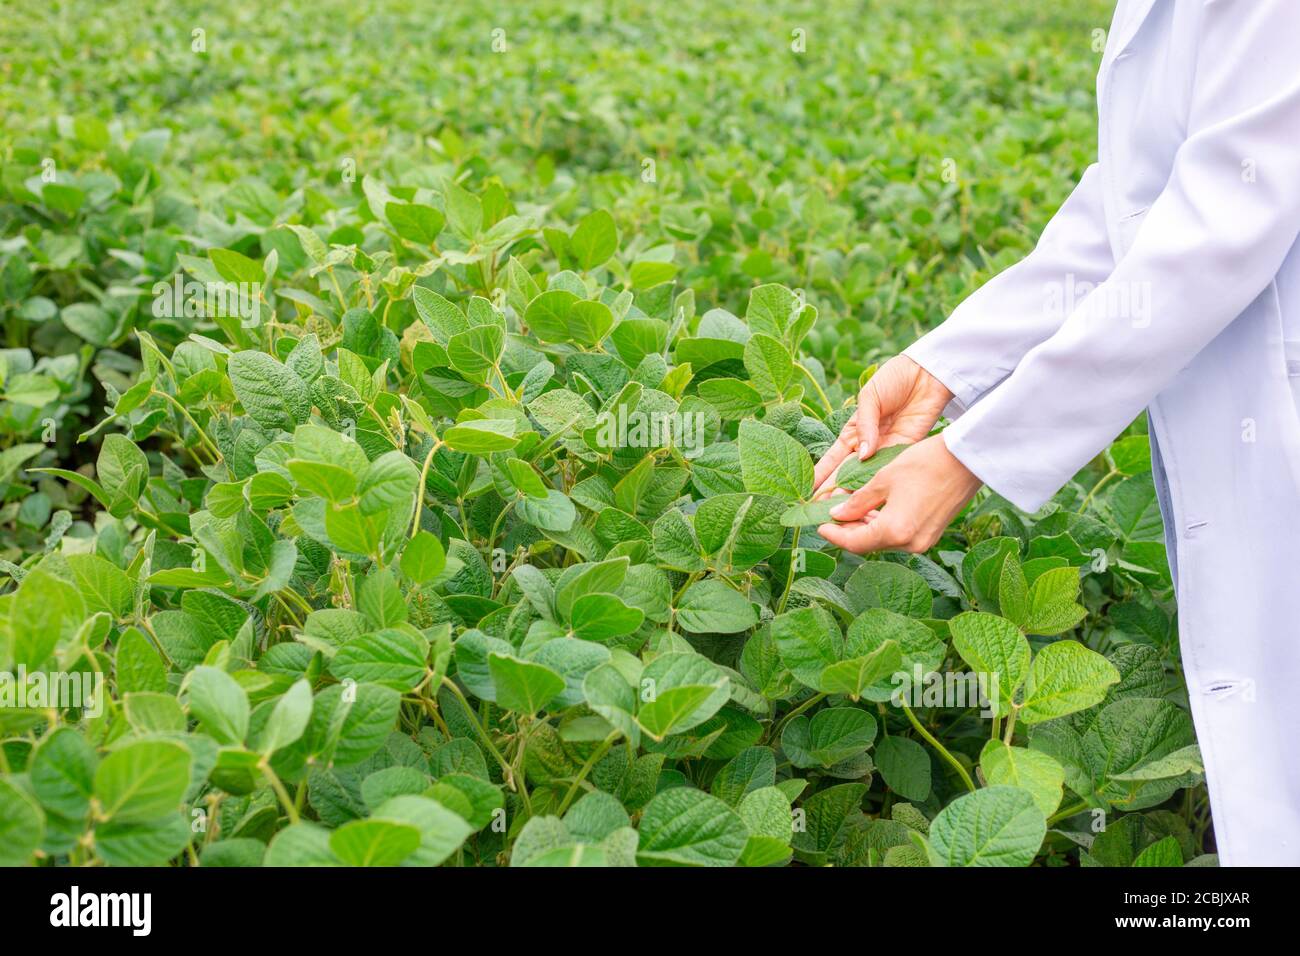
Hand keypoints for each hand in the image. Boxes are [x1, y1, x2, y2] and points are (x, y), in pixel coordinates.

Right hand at [812, 355, 953, 497]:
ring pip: (865, 478)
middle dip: (832, 492)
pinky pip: (889, 471)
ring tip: (840, 513)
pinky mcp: (905, 451)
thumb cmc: (894, 379)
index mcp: (852, 431)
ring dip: (854, 495)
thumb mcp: (870, 397)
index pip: (832, 458)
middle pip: (846, 474)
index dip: (820, 475)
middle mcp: (866, 445)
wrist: (927, 374)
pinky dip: (878, 486)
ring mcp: (885, 450)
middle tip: (819, 511)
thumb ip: (865, 425)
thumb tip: (861, 454)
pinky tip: (868, 502)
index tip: (806, 492)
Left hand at [817, 433, 982, 553]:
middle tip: (831, 513)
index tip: (819, 525)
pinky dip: (884, 525)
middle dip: (848, 530)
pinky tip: (873, 510)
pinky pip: (899, 536)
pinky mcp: (931, 534)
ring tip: (850, 509)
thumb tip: (836, 514)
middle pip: (869, 544)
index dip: (834, 535)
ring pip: (884, 540)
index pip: (854, 543)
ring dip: (865, 527)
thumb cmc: (925, 463)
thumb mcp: (884, 479)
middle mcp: (909, 543)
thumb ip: (858, 501)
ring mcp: (923, 541)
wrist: (966, 460)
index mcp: (895, 531)